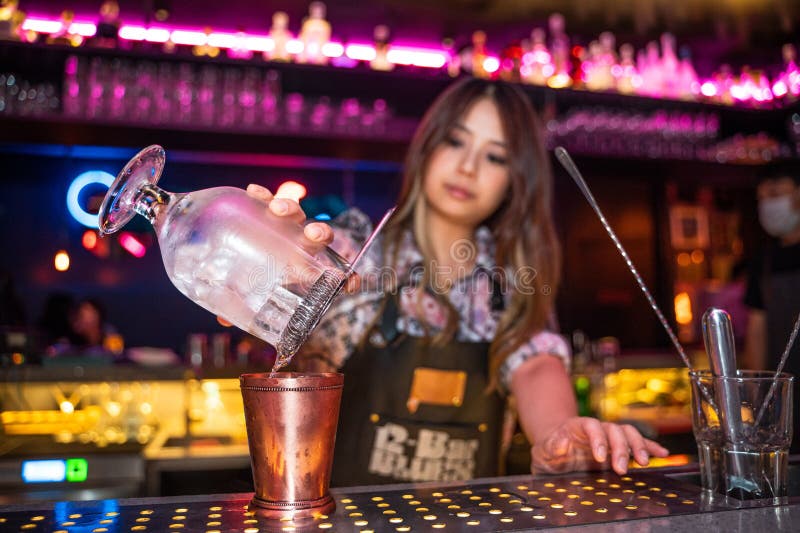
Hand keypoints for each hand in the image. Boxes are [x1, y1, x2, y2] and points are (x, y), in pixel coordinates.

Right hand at [215, 184, 358, 327]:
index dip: (346, 280)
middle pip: (319, 237)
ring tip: (278, 209)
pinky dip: (264, 196)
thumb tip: (223, 321)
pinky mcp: (265, 210)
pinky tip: (254, 192)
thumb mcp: (245, 295)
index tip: (351, 283)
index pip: (331, 274)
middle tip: (312, 235)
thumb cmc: (246, 275)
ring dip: (291, 209)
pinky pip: (269, 200)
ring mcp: (284, 226)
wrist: (227, 245)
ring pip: (297, 214)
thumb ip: (239, 307)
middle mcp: (298, 246)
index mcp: (301, 270)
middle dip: (320, 233)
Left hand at [530, 417, 668, 475]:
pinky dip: (649, 447)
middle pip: (613, 430)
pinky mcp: (617, 447)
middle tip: (621, 469)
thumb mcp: (543, 451)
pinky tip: (662, 454)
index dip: (598, 440)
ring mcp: (608, 436)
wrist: (555, 449)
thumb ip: (551, 447)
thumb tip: (560, 443)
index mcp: (577, 426)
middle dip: (620, 448)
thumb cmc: (548, 451)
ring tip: (644, 462)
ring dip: (637, 446)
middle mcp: (596, 428)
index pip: (591, 426)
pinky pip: (636, 443)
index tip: (600, 458)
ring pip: (627, 434)